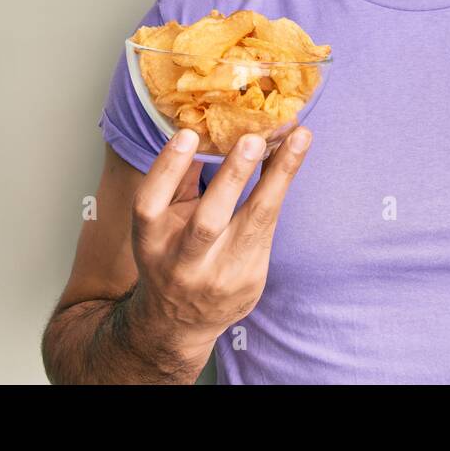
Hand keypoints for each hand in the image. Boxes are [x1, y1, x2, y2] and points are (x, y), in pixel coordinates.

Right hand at [128, 124, 311, 346]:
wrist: (179, 321)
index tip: (188, 134)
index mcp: (150, 242)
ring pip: (255, 224)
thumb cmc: (172, 253)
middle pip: (207, 222)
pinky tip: (294, 159)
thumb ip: (177, 182)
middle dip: (232, 178)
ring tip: (299, 139)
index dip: (167, 168)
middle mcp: (181, 264)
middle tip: (255, 138)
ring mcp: (219, 277)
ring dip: (279, 177)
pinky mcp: (251, 281)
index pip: (150, 204)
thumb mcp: (162, 222)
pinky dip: (281, 189)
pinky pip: (271, 227)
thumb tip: (205, 129)